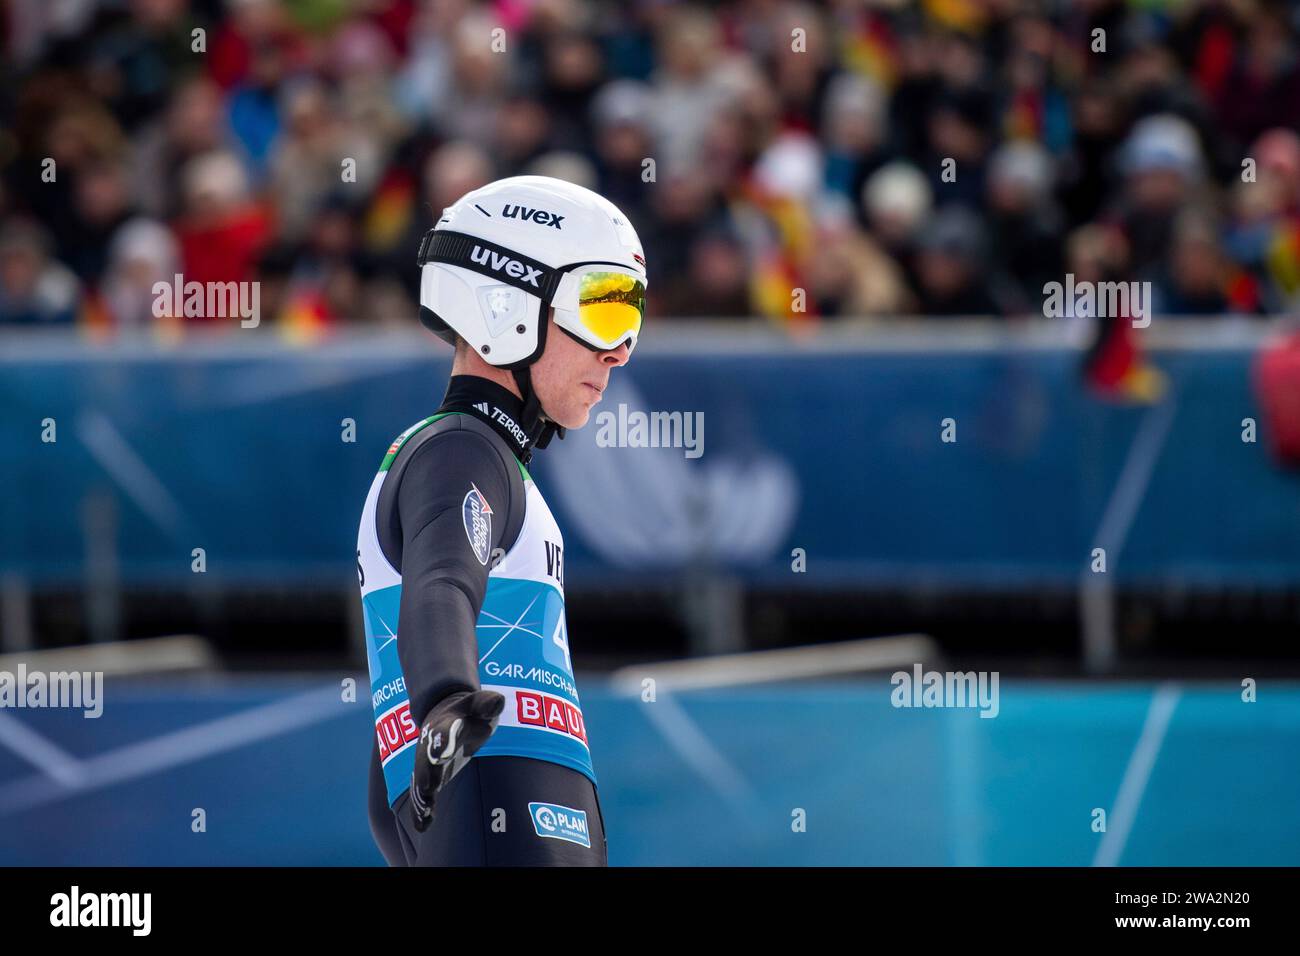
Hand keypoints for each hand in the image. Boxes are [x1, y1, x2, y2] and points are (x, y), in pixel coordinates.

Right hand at [409, 689, 504, 831]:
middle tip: (428, 788)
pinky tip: (423, 825)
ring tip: (425, 814)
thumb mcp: (479, 704)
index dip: (443, 742)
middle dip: (427, 773)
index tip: (442, 753)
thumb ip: (487, 703)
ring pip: (420, 780)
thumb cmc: (469, 711)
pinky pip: (422, 794)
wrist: (444, 715)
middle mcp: (432, 746)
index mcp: (446, 725)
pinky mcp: (431, 777)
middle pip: (426, 760)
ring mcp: (429, 763)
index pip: (444, 732)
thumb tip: (498, 701)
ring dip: (421, 797)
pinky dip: (421, 808)